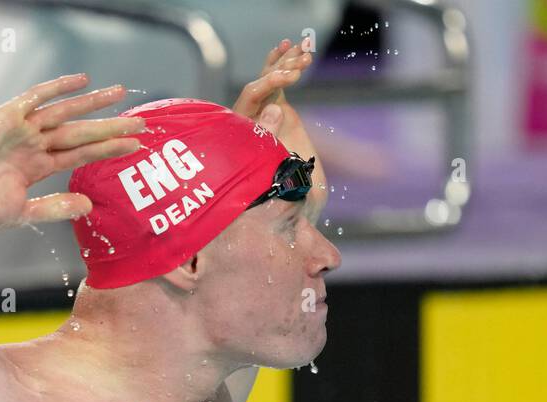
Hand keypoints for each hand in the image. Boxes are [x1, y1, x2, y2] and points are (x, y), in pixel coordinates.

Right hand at [0, 74, 146, 232]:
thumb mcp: (22, 213)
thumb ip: (54, 207)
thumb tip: (89, 205)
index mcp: (37, 167)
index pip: (80, 155)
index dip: (107, 150)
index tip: (135, 147)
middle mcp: (33, 145)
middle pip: (80, 132)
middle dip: (109, 127)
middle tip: (142, 123)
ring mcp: (21, 130)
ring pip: (64, 113)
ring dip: (91, 104)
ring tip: (120, 95)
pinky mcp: (6, 118)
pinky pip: (36, 98)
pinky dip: (57, 88)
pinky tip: (80, 82)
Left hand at [232, 40, 326, 217]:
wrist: (287, 205)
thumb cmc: (277, 193)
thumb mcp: (274, 167)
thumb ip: (270, 137)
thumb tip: (274, 107)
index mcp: (242, 131)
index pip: (251, 96)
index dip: (269, 83)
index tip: (290, 78)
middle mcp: (248, 120)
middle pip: (260, 84)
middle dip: (279, 69)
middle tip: (300, 62)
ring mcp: (260, 115)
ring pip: (269, 82)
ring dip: (286, 65)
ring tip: (304, 50)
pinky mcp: (274, 112)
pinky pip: (276, 84)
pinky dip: (286, 68)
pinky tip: (297, 51)